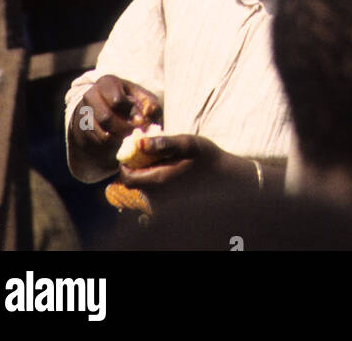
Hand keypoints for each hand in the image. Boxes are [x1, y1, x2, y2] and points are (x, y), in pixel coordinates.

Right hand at [72, 76, 160, 155]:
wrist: (109, 110)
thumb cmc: (130, 102)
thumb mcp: (143, 98)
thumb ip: (151, 104)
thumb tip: (149, 114)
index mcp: (107, 82)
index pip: (117, 100)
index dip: (131, 112)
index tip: (141, 120)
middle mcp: (91, 95)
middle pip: (106, 117)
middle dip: (124, 128)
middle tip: (135, 133)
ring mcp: (84, 112)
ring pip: (100, 131)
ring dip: (118, 137)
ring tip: (128, 136)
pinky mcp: (82, 128)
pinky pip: (97, 141)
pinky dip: (111, 142)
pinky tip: (118, 138)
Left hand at [118, 134, 258, 191]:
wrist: (226, 179)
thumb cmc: (207, 158)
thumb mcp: (187, 143)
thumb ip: (162, 143)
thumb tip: (139, 143)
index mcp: (159, 181)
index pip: (127, 178)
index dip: (125, 164)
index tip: (133, 151)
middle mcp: (158, 198)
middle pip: (135, 183)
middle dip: (138, 166)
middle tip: (149, 150)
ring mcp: (164, 205)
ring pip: (145, 188)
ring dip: (147, 173)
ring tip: (163, 158)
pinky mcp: (170, 208)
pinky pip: (154, 195)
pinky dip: (156, 181)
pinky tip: (170, 170)